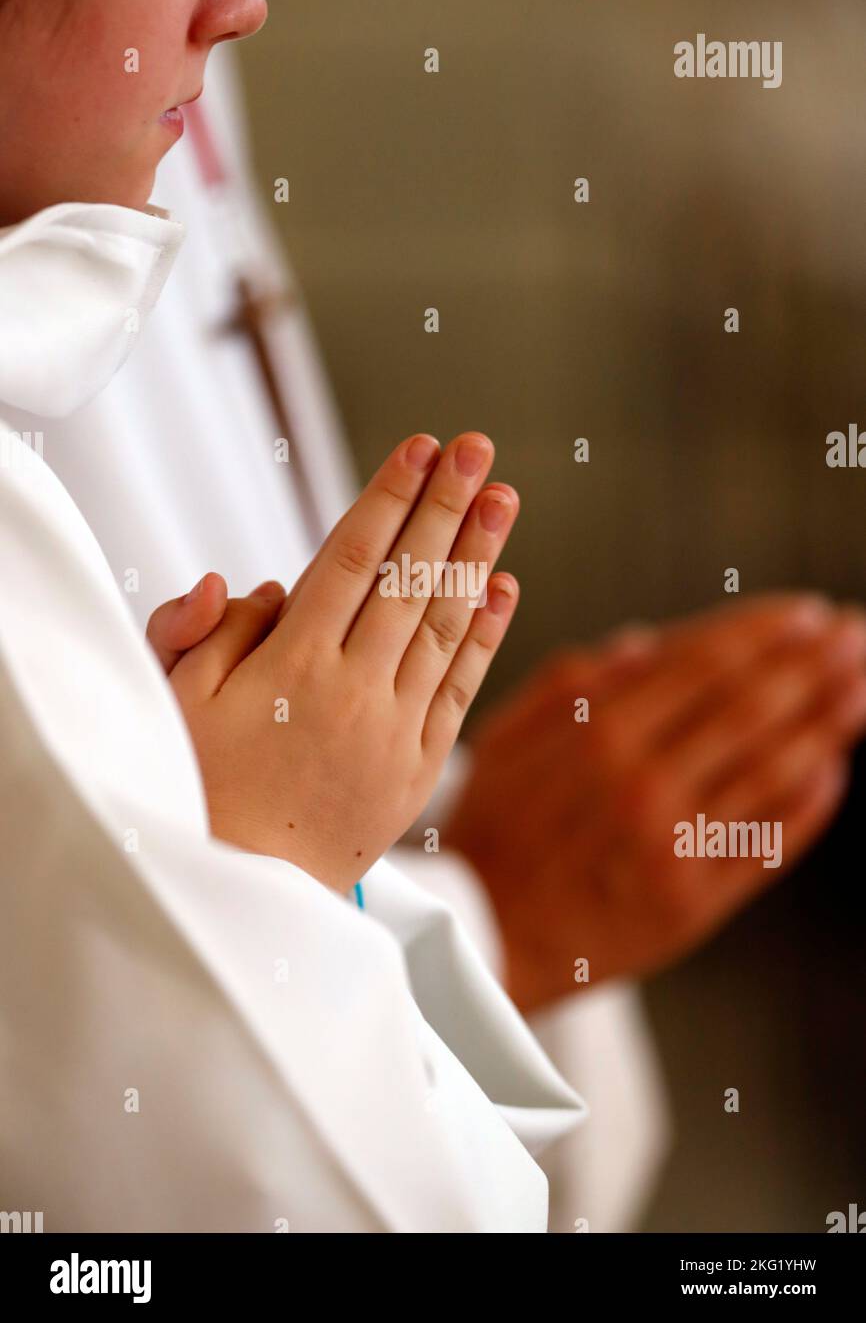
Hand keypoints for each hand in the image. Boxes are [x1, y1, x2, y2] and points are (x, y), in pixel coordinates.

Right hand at [164, 432, 519, 892]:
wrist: (245, 892)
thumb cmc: (201, 789)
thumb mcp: (175, 703)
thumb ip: (204, 632)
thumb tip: (251, 583)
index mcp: (293, 666)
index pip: (353, 558)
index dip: (390, 497)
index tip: (420, 448)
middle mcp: (353, 689)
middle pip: (410, 578)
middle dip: (446, 504)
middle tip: (477, 447)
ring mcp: (393, 728)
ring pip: (445, 624)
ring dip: (477, 555)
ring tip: (502, 498)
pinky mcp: (418, 766)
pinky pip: (460, 688)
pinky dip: (485, 635)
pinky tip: (503, 587)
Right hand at [442, 595, 865, 1010]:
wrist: (480, 940)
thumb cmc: (490, 833)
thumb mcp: (503, 738)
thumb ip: (569, 684)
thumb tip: (642, 642)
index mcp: (595, 735)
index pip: (702, 663)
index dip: (762, 632)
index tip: (805, 610)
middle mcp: (643, 785)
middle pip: (751, 708)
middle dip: (813, 664)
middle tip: (857, 634)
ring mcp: (674, 846)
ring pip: (773, 771)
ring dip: (828, 723)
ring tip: (862, 688)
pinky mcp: (693, 902)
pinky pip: (767, 844)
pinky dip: (808, 805)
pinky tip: (833, 770)